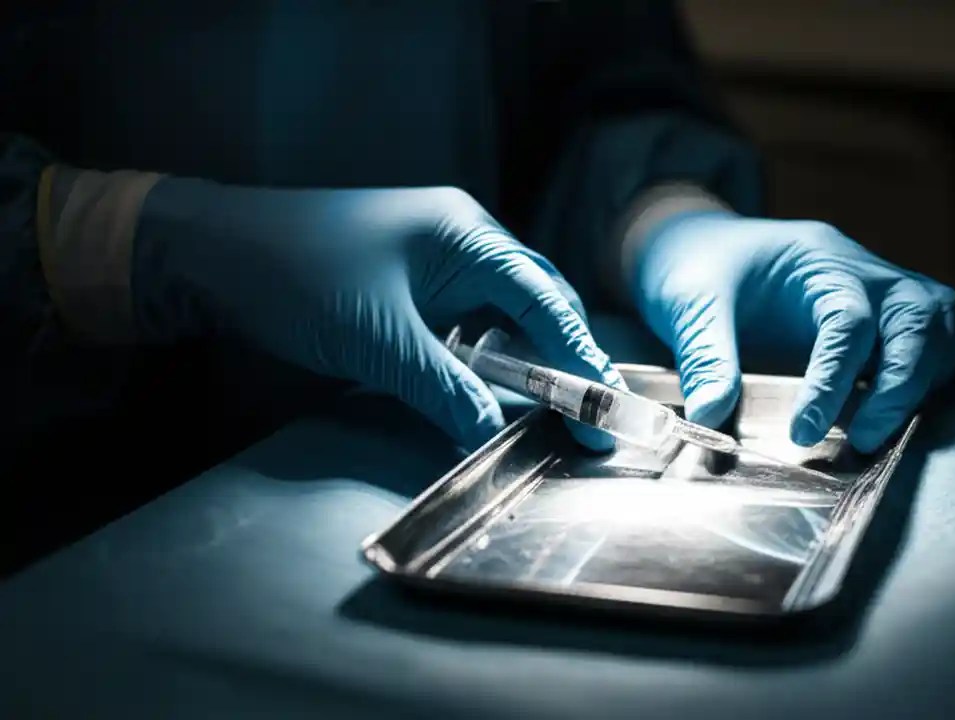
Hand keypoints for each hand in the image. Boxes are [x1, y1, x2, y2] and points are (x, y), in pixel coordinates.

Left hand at [136, 182, 620, 449]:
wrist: (206, 254)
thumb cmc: (292, 277)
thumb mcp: (378, 343)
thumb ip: (445, 390)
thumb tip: (492, 436)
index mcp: (465, 234)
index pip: (544, 299)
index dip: (580, 356)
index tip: (605, 408)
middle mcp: (462, 239)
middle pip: (537, 302)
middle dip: (565, 357)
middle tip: (589, 418)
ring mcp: (436, 258)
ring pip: (504, 314)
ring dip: (527, 360)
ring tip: (556, 411)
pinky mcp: (412, 283)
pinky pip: (469, 321)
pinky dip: (487, 357)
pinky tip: (495, 390)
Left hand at [634, 211, 954, 452]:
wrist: (700, 243)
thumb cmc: (698, 265)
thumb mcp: (689, 305)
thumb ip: (705, 359)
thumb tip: (711, 417)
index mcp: (818, 259)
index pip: (847, 320)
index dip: (833, 381)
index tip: (804, 431)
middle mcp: (863, 271)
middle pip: (919, 318)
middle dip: (900, 385)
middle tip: (864, 440)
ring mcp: (880, 292)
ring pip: (937, 328)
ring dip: (918, 382)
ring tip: (877, 432)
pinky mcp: (882, 318)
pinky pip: (928, 343)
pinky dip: (920, 380)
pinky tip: (884, 415)